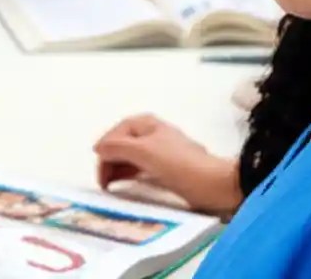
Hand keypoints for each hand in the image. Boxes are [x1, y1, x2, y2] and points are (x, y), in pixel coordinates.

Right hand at [94, 114, 242, 214]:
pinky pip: (139, 168)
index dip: (104, 149)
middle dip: (109, 159)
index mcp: (146, 124)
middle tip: (102, 182)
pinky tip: (124, 185)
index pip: (116, 132)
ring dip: (117, 168)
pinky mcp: (166, 167)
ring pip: (129, 157)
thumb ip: (118, 147)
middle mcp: (152, 134)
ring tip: (109, 186)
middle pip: (121, 144)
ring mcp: (159, 151)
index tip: (99, 170)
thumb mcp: (144, 152)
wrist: (213, 184)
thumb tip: (98, 147)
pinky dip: (128, 174)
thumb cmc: (179, 165)